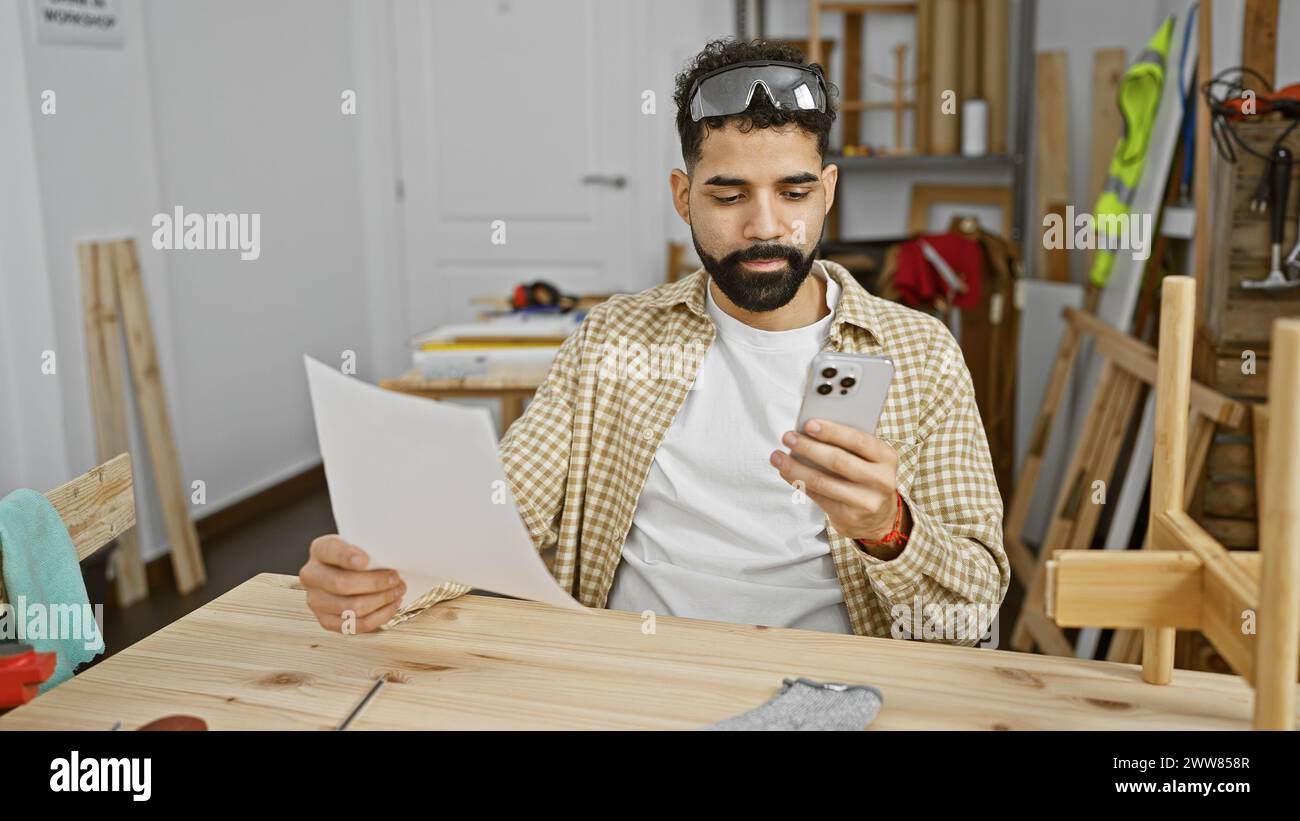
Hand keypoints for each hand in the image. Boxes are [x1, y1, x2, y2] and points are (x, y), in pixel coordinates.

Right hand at [299, 535, 406, 632]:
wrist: (349, 572)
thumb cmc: (361, 555)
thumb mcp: (361, 543)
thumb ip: (369, 546)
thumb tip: (389, 556)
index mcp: (320, 549)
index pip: (330, 550)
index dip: (347, 556)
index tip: (366, 560)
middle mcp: (312, 575)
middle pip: (342, 584)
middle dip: (375, 583)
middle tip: (395, 578)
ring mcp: (316, 601)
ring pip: (352, 607)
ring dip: (381, 600)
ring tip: (398, 591)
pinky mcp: (326, 621)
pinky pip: (356, 625)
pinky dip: (379, 616)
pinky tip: (391, 605)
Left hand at [770, 418, 907, 550]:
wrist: (880, 518)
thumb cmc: (867, 477)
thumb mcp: (869, 459)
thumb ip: (849, 445)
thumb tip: (810, 431)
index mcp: (886, 458)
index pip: (859, 441)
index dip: (832, 432)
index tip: (808, 424)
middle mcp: (880, 480)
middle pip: (838, 461)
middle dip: (809, 448)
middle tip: (788, 437)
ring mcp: (866, 501)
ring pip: (823, 482)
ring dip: (795, 468)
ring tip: (777, 456)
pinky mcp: (849, 517)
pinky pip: (817, 496)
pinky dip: (798, 482)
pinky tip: (785, 472)